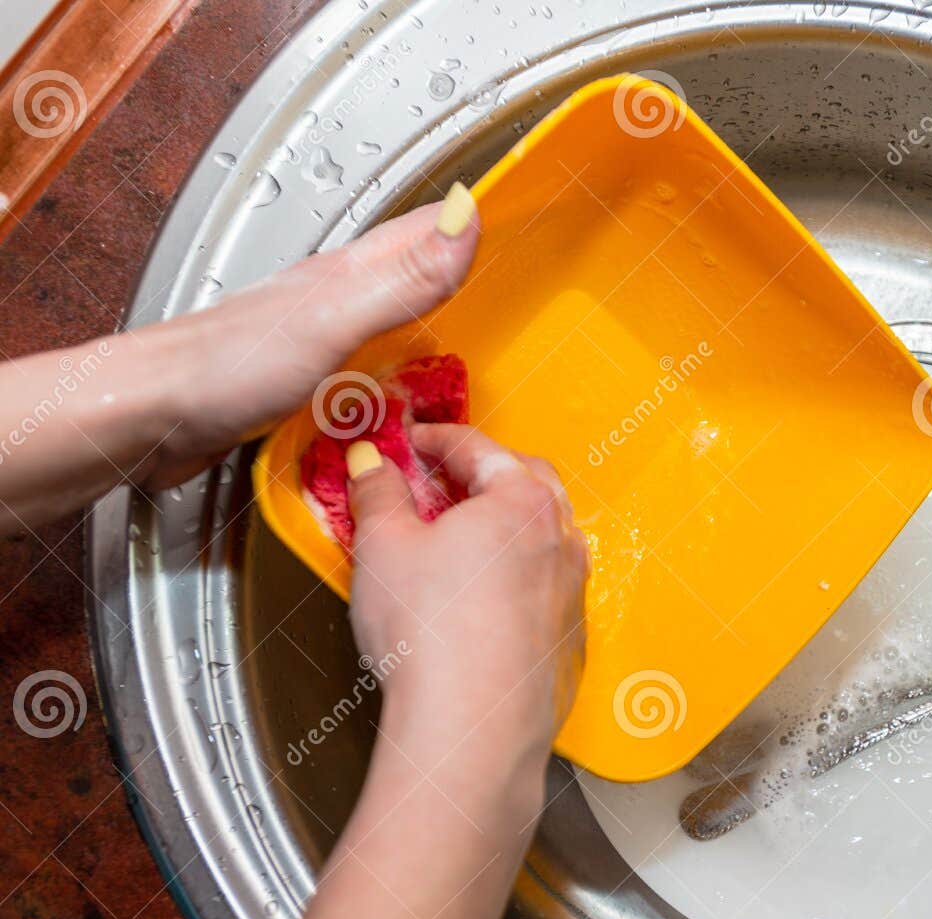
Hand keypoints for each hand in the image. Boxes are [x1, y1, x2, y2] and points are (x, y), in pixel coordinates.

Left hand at [0, 186, 478, 529]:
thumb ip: (403, 278)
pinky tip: (401, 401)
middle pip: (409, 273)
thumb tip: (466, 219)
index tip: (516, 220)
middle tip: (505, 280)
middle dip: (456, 270)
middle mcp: (335, 300)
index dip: (469, 221)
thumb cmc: (225, 367)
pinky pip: (365, 373)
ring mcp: (317, 341)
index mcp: (348, 274)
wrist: (147, 417)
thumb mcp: (334, 320)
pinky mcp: (301, 385)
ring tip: (466, 341)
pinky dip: (394, 381)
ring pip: (388, 323)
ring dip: (426, 326)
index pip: (423, 230)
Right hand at [344, 424, 588, 821]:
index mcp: (522, 501)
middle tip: (434, 482)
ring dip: (503, 524)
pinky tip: (480, 596)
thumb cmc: (432, 635)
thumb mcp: (382, 546)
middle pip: (524, 482)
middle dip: (479, 473)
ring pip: (542, 535)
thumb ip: (378, 493)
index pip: (476, 446)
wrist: (471, 727)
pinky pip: (545, 585)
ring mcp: (572, 590)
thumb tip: (373, 465)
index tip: (407, 443)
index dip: (433, 438)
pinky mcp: (569, 637)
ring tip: (456, 537)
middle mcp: (560, 540)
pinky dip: (515, 574)